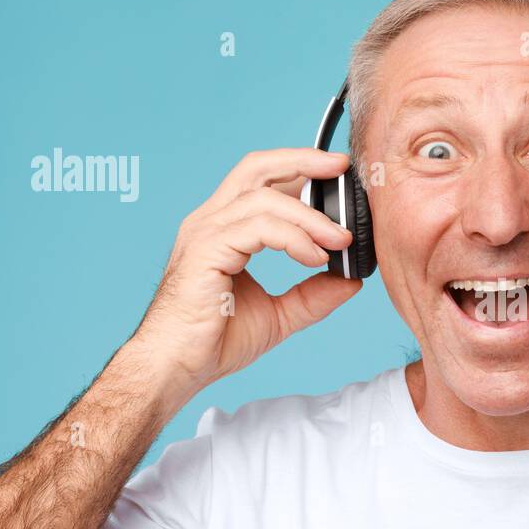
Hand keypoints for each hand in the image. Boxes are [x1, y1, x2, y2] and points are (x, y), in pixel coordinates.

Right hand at [128, 148, 361, 399]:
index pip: (262, 180)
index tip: (338, 174)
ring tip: (340, 240)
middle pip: (257, 168)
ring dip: (311, 216)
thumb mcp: (279, 315)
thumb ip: (312, 295)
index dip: (300, 169)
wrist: (178, 367)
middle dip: (303, 161)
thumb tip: (350, 281)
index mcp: (224, 228)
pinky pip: (258, 227)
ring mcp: (205, 233)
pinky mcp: (205, 251)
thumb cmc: (213, 341)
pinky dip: (294, 237)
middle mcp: (211, 222)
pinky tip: (314, 258)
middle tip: (342, 169)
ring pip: (264, 198)